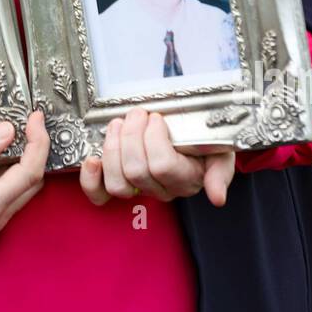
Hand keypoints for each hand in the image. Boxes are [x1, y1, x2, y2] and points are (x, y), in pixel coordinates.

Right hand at [0, 109, 49, 253]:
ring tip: (14, 132)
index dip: (39, 142)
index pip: (30, 172)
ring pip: (22, 188)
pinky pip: (6, 192)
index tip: (36, 116)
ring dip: (22, 161)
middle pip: (33, 182)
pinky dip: (8, 171)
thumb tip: (10, 130)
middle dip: (36, 151)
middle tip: (28, 122)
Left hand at [80, 108, 235, 207]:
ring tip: (118, 125)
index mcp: (186, 179)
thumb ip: (221, 173)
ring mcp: (138, 189)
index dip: (154, 139)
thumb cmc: (203, 140)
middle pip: (137, 172)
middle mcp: (161, 190)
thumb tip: (217, 197)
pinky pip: (99, 195)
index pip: (163, 166)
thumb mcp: (221, 150)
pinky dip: (90, 179)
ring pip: (118, 184)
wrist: (190, 135)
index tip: (157, 117)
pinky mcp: (117, 184)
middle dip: (132, 136)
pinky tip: (93, 160)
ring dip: (113, 149)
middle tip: (137, 114)